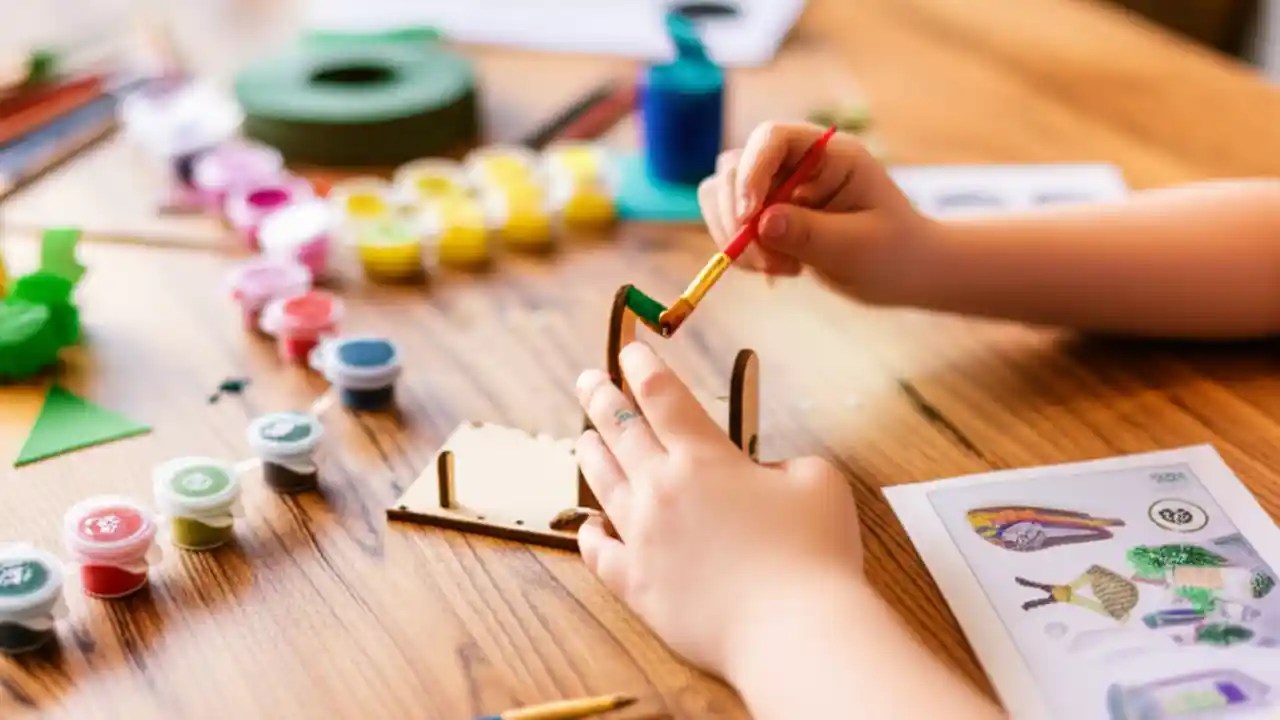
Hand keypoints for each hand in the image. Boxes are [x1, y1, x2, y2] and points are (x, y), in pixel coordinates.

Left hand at [574, 342, 863, 676]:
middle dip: (601, 398)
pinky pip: (600, 553)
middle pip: (620, 430)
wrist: (793, 629)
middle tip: (588, 380)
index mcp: (704, 457)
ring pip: (602, 484)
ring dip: (591, 453)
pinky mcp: (638, 586)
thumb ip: (784, 465)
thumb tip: (763, 477)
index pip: (662, 396)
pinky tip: (589, 526)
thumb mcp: (818, 481)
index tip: (631, 349)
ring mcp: (643, 539)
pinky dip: (590, 534)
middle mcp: (662, 490)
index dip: (643, 365)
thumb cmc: (814, 553)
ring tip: (583, 436)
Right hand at [698, 122, 934, 304]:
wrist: (906, 272)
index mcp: (829, 153)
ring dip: (736, 237)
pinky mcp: (768, 215)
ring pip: (723, 196)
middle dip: (738, 217)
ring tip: (781, 268)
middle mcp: (798, 162)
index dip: (751, 172)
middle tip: (768, 261)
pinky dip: (741, 251)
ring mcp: (779, 188)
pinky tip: (780, 269)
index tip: (748, 218)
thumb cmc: (894, 253)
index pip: (772, 138)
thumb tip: (761, 223)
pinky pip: (729, 224)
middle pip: (735, 167)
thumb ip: (809, 233)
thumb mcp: (857, 247)